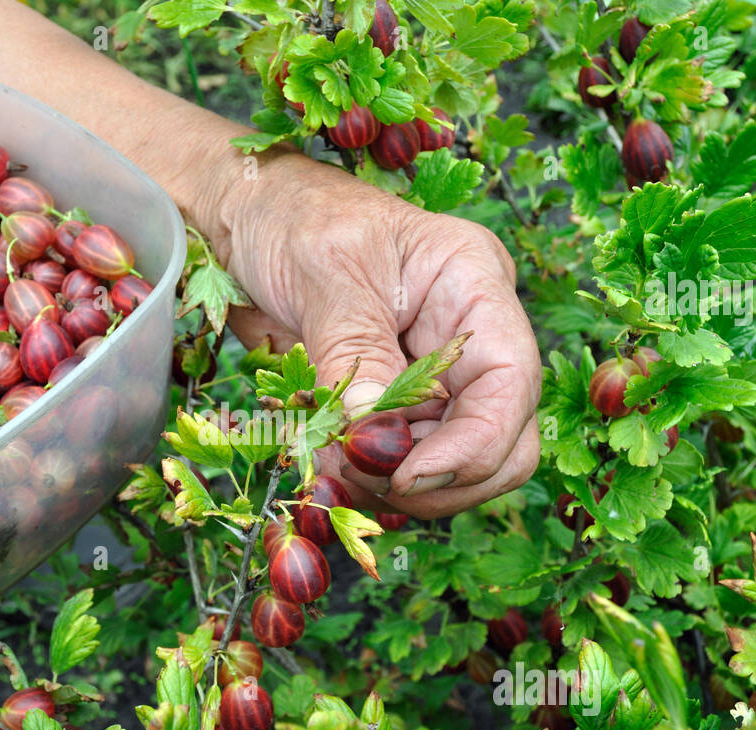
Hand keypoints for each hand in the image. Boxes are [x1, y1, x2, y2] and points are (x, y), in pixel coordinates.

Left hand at [217, 155, 541, 518]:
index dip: (473, 446)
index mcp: (474, 286)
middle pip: (501, 441)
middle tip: (365, 480)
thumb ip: (354, 349)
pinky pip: (399, 466)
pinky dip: (367, 480)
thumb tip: (371, 428)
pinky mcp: (391, 408)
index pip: (511, 383)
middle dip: (440, 479)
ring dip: (396, 486)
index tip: (407, 477)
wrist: (244, 221)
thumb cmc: (292, 218)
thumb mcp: (327, 270)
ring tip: (334, 468)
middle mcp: (466, 339)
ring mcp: (432, 378)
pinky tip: (326, 463)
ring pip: (453, 468)